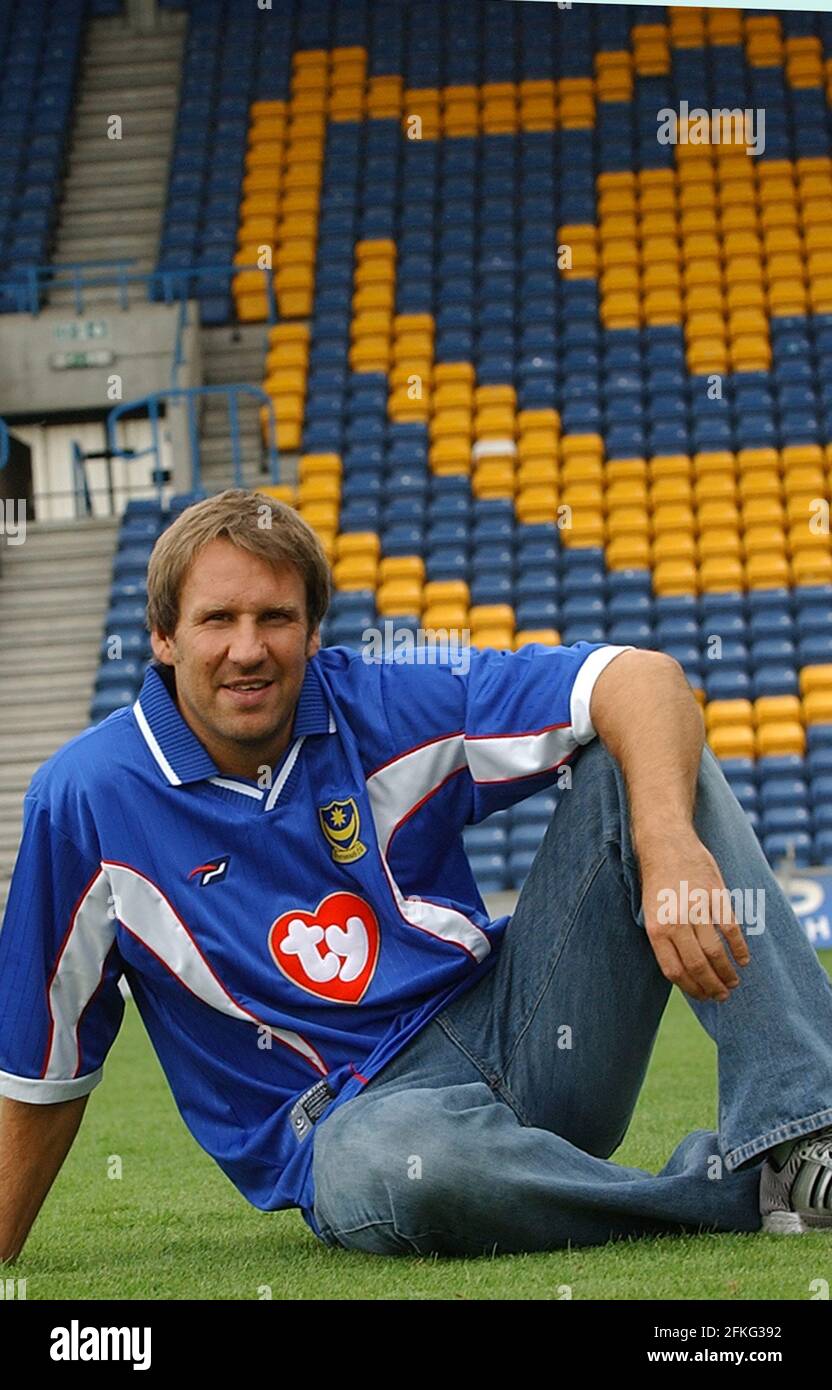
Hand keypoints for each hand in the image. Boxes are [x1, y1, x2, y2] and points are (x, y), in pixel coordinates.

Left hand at [637, 829, 751, 1002]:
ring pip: (716, 951)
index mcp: (656, 928)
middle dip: (712, 986)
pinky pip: (731, 928)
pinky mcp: (716, 894)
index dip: (692, 989)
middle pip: (698, 965)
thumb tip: (685, 973)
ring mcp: (698, 907)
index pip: (675, 971)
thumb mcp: (650, 913)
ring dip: (727, 972)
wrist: (666, 843)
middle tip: (722, 996)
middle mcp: (676, 920)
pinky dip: (740, 948)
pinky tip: (743, 959)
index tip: (703, 996)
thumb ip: (666, 941)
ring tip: (733, 982)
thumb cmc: (656, 882)